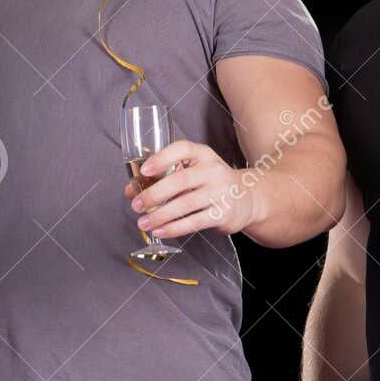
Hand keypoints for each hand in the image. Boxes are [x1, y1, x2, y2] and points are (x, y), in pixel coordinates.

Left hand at [125, 139, 256, 239]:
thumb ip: (164, 177)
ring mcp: (220, 192)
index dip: (162, 158)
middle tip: (137, 204)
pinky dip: (174, 228)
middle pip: (180, 180)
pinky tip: (160, 231)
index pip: (182, 149)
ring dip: (160, 215)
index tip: (144, 170)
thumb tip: (131, 190)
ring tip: (143, 222)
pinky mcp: (223, 213)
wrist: (247, 197)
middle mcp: (213, 170)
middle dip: (154, 194)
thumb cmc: (211, 182)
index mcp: (203, 154)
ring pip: (185, 204)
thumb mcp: (193, 171)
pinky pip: (194, 222)